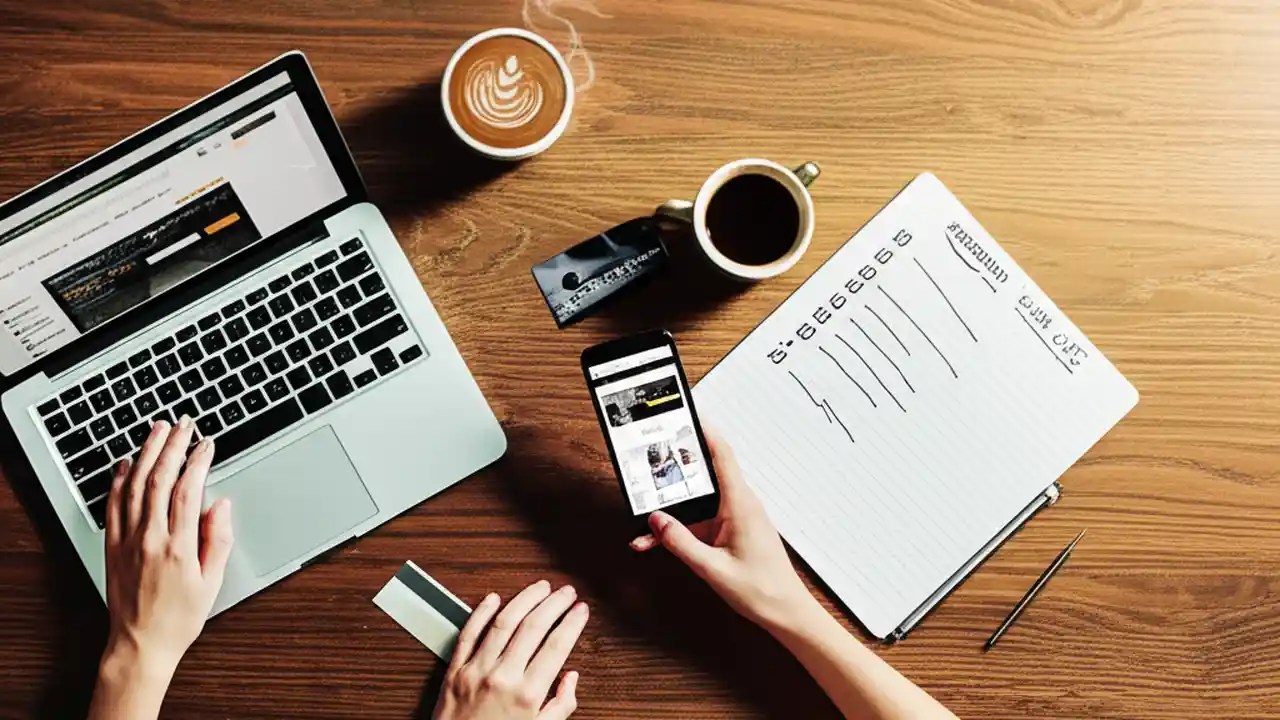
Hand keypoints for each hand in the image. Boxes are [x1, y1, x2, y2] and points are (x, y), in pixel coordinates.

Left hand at [101, 417, 232, 678]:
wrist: (140, 643)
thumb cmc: (179, 617)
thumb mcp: (212, 582)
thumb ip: (218, 540)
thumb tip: (219, 505)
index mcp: (179, 547)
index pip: (187, 490)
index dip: (198, 461)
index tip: (207, 444)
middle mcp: (149, 538)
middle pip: (158, 479)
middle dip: (172, 446)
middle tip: (184, 425)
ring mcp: (127, 540)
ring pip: (134, 485)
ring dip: (145, 453)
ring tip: (157, 431)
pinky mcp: (112, 546)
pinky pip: (113, 504)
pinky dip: (118, 479)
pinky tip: (125, 463)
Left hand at [434, 581, 587, 719]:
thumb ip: (560, 706)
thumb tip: (571, 678)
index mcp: (528, 695)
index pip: (557, 646)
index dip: (572, 623)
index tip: (581, 610)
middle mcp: (502, 678)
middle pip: (534, 627)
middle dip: (555, 603)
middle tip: (567, 592)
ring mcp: (476, 671)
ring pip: (504, 622)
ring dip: (525, 598)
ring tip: (540, 588)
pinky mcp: (454, 671)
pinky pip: (468, 633)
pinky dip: (481, 612)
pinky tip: (494, 598)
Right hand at [630, 429, 814, 628]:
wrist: (787, 612)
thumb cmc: (761, 590)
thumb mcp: (712, 568)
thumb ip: (680, 543)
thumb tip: (656, 520)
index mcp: (740, 504)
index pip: (722, 456)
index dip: (704, 432)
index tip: (687, 415)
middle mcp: (739, 504)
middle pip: (703, 477)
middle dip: (674, 473)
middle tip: (649, 463)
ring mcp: (735, 517)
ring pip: (696, 504)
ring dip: (671, 514)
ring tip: (643, 526)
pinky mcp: (731, 531)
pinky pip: (700, 523)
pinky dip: (680, 531)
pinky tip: (657, 544)